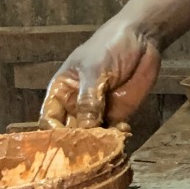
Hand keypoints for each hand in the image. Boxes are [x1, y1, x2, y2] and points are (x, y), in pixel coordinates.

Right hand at [39, 21, 161, 133]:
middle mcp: (75, 106)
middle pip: (69, 133)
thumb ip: (89, 98)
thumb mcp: (95, 69)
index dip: (53, 133)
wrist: (141, 38)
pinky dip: (116, 137)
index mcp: (60, 92)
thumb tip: (85, 128)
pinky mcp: (117, 114)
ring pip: (91, 136)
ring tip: (107, 143)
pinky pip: (112, 133)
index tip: (64, 142)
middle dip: (76, 144)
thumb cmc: (109, 47)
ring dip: (98, 144)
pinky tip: (123, 131)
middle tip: (87, 150)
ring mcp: (96, 112)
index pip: (48, 119)